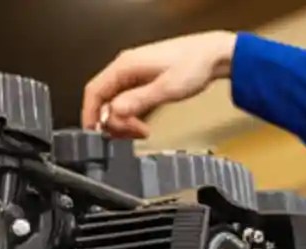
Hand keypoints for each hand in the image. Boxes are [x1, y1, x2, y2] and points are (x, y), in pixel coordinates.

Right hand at [81, 30, 237, 138]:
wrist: (214, 56)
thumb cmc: (194, 65)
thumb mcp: (166, 89)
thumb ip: (139, 100)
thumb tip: (115, 112)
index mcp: (125, 65)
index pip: (94, 91)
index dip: (91, 115)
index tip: (95, 134)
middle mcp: (126, 67)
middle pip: (104, 99)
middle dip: (112, 122)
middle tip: (128, 136)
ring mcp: (134, 73)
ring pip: (116, 101)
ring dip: (123, 120)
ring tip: (139, 132)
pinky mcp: (143, 79)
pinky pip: (127, 99)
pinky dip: (131, 115)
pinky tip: (141, 125)